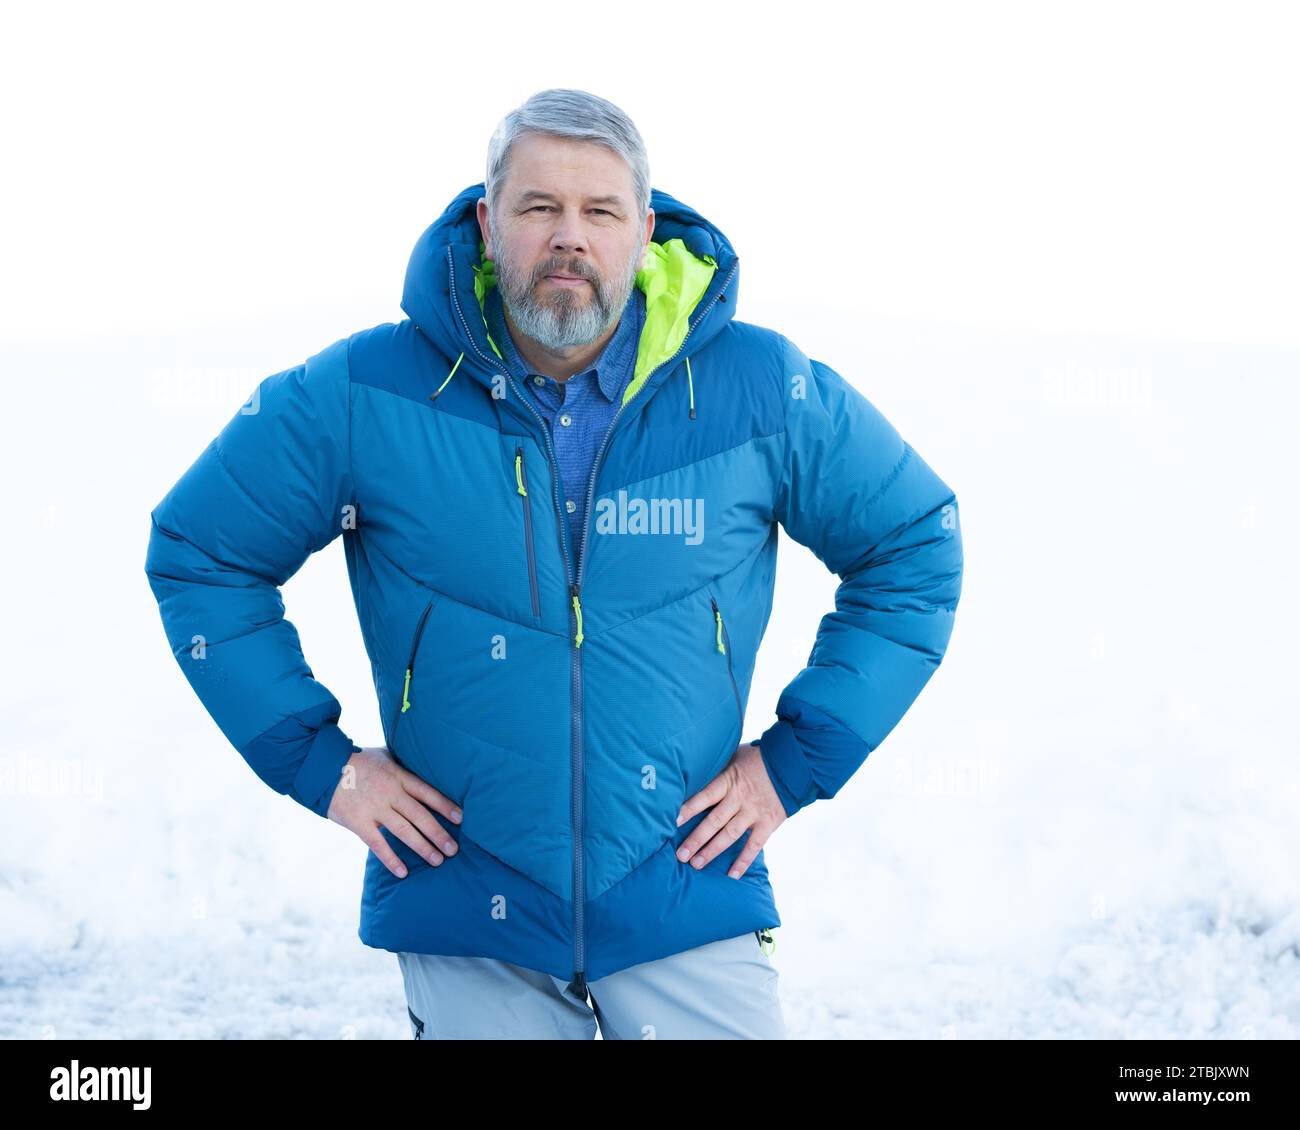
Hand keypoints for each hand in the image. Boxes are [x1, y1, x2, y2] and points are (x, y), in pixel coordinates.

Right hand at [326, 746, 461, 877]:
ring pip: (404, 831)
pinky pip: (378, 844)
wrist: (321, 766)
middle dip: (439, 833)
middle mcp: (390, 792)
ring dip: (422, 847)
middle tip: (454, 849)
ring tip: (438, 860)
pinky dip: (391, 859)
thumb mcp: (383, 755)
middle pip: (420, 815)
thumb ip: (402, 764)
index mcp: (398, 775)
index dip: (445, 806)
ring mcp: (374, 808)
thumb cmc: (356, 759)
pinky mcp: (358, 822)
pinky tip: (403, 872)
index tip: (461, 818)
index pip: (427, 792)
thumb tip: (422, 761)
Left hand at [674, 741, 785, 878]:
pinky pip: (754, 845)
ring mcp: (754, 812)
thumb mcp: (734, 755)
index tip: (673, 822)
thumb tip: (695, 769)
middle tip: (680, 855)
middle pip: (714, 821)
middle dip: (696, 839)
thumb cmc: (758, 757)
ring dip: (712, 851)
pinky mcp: (768, 822)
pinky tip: (732, 874)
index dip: (689, 809)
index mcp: (729, 780)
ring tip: (696, 864)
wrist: (792, 762)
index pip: (705, 796)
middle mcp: (740, 798)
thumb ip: (718, 768)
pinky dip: (744, 861)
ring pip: (729, 835)